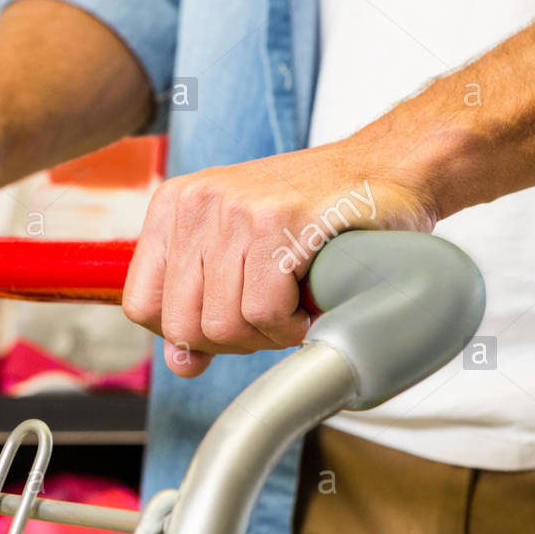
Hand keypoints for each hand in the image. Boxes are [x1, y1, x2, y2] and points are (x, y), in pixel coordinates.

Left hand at [122, 137, 436, 377]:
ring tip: (296, 303)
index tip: (230, 321)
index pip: (142, 304)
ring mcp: (235, 208)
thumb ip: (201, 306)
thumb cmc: (316, 216)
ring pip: (222, 325)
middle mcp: (196, 203)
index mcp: (174, 208)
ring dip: (269, 333)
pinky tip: (312, 303)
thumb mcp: (240, 254)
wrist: (392, 171)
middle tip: (274, 316)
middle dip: (234, 340)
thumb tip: (180, 362)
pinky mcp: (279, 220)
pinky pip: (264, 312)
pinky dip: (294, 326)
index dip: (186, 333)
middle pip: (182, 325)